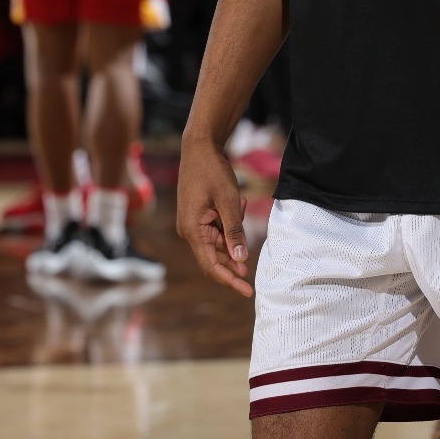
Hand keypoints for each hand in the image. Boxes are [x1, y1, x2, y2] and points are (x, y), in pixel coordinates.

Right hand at [176, 136, 251, 296]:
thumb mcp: (228, 201)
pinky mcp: (198, 216)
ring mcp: (192, 224)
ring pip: (217, 242)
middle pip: (214, 257)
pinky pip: (216, 229)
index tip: (247, 290)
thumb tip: (241, 260)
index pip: (211, 265)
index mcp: (192, 230)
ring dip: (234, 232)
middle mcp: (188, 231)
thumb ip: (234, 231)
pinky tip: (237, 202)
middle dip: (234, 259)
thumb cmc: (212, 172)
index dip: (229, 280)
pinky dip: (229, 222)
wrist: (199, 148)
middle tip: (251, 274)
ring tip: (240, 204)